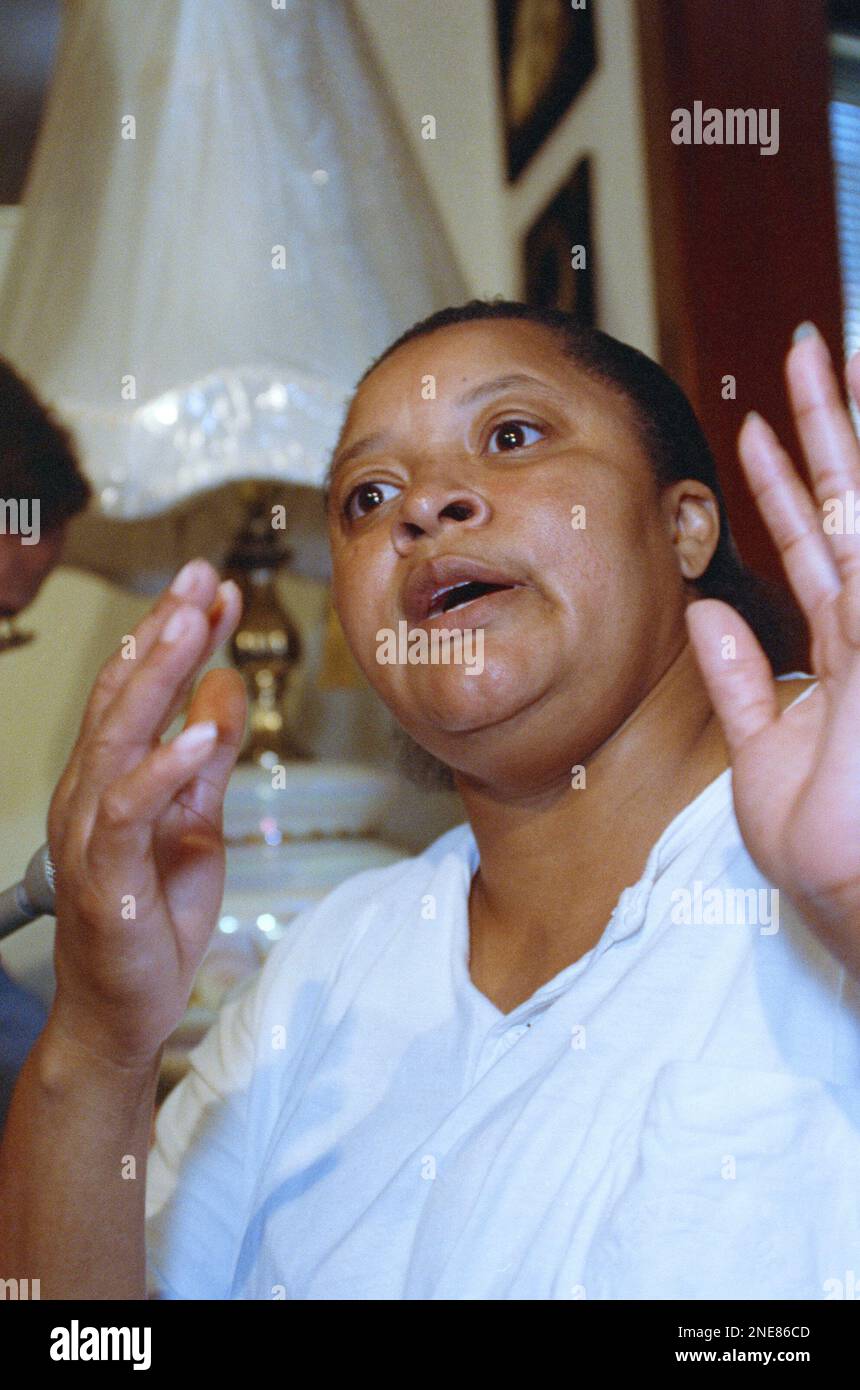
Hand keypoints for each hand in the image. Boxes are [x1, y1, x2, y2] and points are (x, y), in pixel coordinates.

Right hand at [46, 559, 246, 1065]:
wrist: (126, 1010)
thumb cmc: (154, 918)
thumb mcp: (197, 823)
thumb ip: (206, 759)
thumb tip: (225, 690)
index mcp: (112, 776)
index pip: (139, 690)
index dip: (175, 637)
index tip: (215, 590)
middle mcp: (91, 792)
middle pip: (123, 696)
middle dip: (164, 632)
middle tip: (200, 578)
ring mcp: (92, 832)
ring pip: (118, 738)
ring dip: (159, 678)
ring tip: (194, 625)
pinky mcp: (106, 875)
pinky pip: (131, 810)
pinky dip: (164, 768)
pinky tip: (197, 733)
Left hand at [687, 326, 859, 980]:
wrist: (856, 894)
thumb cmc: (825, 842)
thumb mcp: (762, 752)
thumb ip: (736, 679)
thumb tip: (705, 611)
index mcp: (842, 644)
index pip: (809, 541)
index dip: (783, 481)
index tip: (759, 424)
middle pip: (845, 505)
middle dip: (827, 427)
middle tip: (811, 350)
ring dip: (843, 437)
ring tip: (827, 360)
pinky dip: (848, 507)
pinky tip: (840, 456)